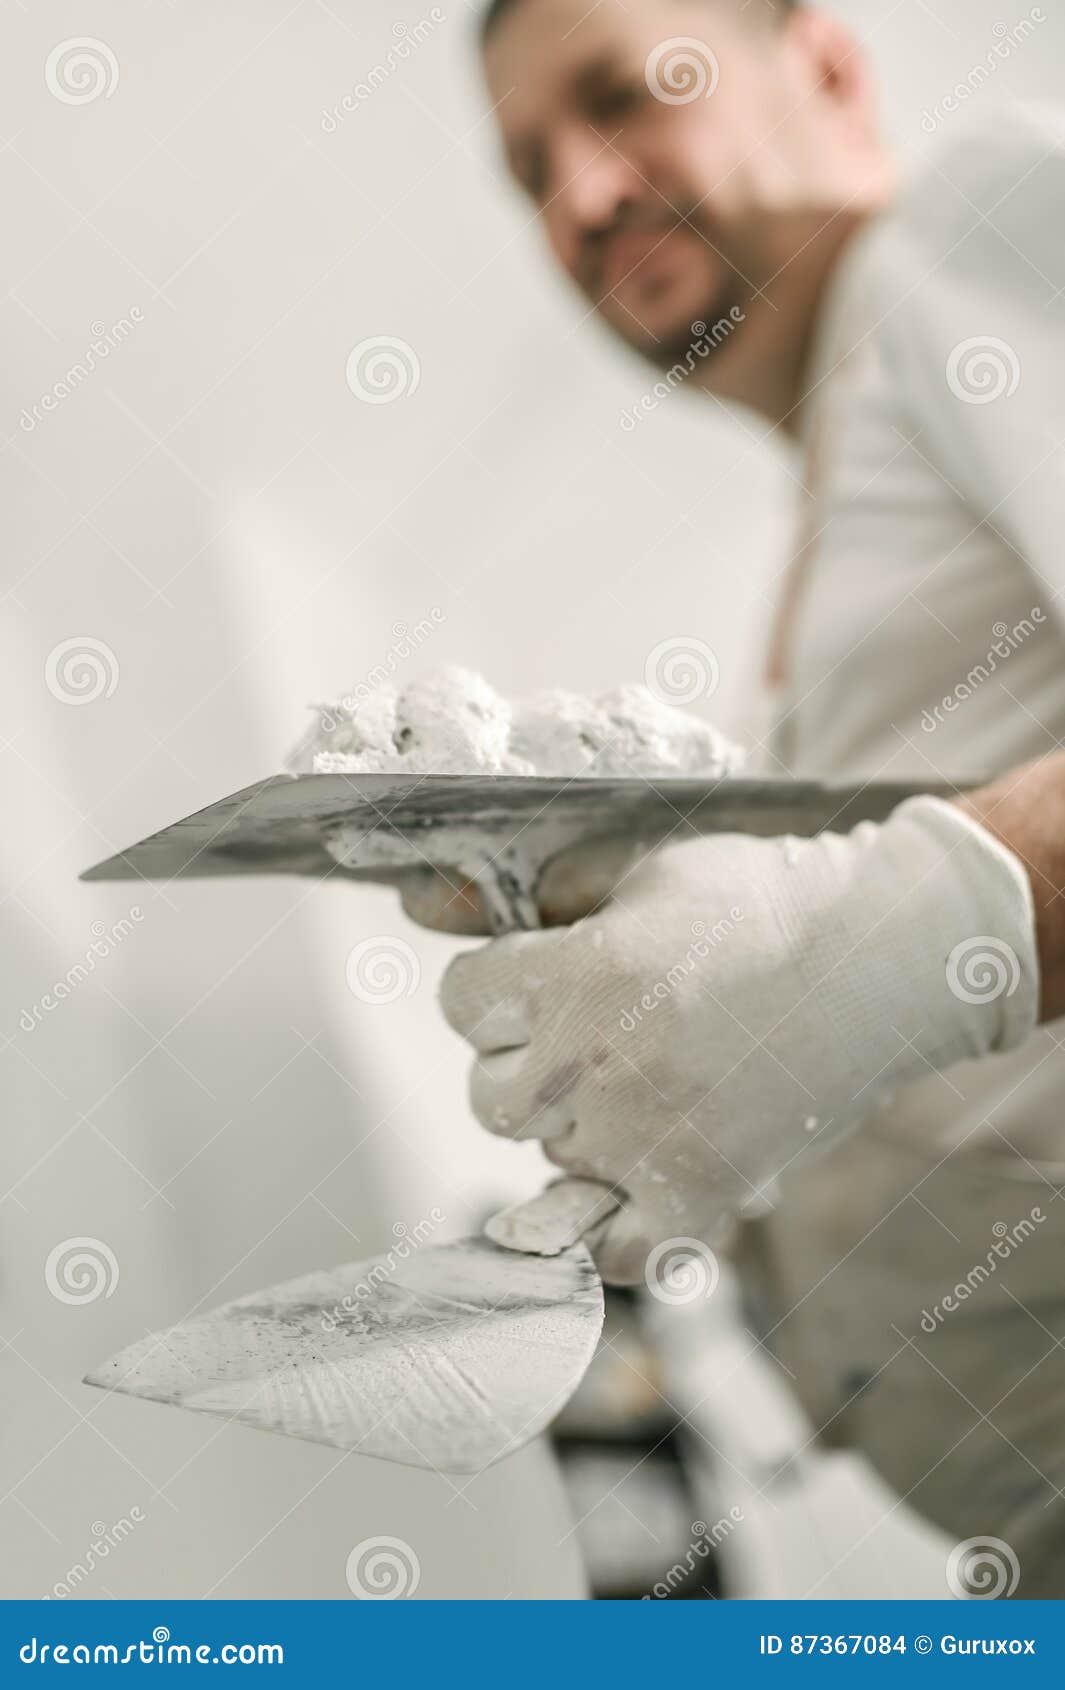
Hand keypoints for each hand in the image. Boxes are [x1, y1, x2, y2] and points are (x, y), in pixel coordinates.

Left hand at [438, 799, 1037, 1283]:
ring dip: (573, 1126)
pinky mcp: (697, 1194)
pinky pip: (612, 1250)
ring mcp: (641, 1140)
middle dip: (524, 1060)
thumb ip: (535, 896)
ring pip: (543, 1157)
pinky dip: (613, 1228)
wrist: (883, 957)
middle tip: (586, 1035)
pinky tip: (633, 1183)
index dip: (494, 986)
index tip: (534, 977)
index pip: (460, 1001)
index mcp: (573, 977)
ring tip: (637, 1085)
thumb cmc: (761, 900)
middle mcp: (592, 1067)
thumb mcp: (642, 869)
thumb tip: (414, 902)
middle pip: (486, 1091)